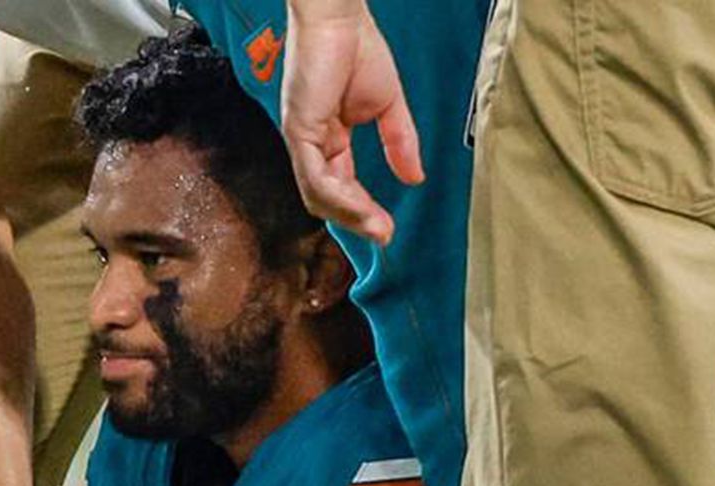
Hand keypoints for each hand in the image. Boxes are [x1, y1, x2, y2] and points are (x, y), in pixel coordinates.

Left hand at [281, 0, 422, 244]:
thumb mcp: (388, 106)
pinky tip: (361, 208)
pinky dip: (339, 197)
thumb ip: (400, 142)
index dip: (363, 210)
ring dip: (350, 216)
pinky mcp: (298, 131)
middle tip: (385, 236)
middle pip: (328, 199)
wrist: (339, 16)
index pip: (341, 187)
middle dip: (357, 221)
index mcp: (328, 141)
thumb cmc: (357, 49)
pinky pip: (315, 177)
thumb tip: (416, 178)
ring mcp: (301, 141)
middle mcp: (310, 147)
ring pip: (319, 196)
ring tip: (378, 229)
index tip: (388, 228)